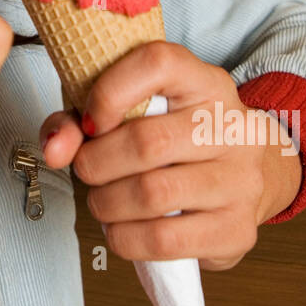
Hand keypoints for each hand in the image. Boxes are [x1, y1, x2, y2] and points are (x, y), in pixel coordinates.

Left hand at [38, 42, 301, 269]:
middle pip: (146, 142)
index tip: (91, 121)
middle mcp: (233, 125)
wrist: (250, 176)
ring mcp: (242, 179)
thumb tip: (54, 150)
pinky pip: (165, 241)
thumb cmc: (176, 137)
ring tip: (104, 201)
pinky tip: (123, 228)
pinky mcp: (237, 230)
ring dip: (107, 204)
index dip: (110, 92)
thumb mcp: (132, 112)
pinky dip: (126, 238)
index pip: (157, 64)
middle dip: (96, 164)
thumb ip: (80, 120)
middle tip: (89, 171)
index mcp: (204, 82)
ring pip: (153, 195)